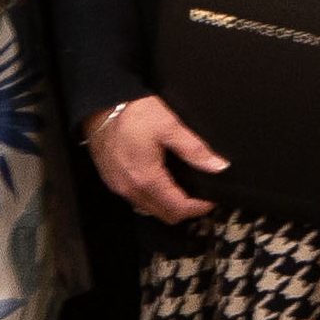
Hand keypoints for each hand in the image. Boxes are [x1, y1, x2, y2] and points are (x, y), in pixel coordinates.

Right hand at [88, 95, 221, 223]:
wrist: (99, 104)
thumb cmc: (134, 113)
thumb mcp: (169, 126)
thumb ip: (195, 149)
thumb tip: (220, 166)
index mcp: (147, 179)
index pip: (178, 209)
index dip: (199, 208)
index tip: (212, 199)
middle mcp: (130, 189)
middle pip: (164, 215)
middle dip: (185, 210)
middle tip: (200, 196)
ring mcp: (118, 186)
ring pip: (149, 209)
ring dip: (168, 205)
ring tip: (183, 189)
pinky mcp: (111, 180)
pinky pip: (136, 199)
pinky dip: (152, 198)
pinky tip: (161, 182)